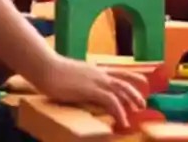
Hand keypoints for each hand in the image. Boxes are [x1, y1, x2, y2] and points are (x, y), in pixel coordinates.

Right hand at [31, 57, 147, 128]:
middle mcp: (99, 74)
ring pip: (121, 91)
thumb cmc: (52, 70)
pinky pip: (111, 101)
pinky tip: (123, 121)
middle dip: (135, 93)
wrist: (45, 66)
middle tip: (142, 104)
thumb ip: (80, 79)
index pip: (118, 72)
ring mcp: (96, 81)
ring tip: (137, 113)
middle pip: (123, 82)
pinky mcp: (91, 90)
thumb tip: (80, 85)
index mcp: (95, 70)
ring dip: (131, 102)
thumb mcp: (71, 74)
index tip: (142, 83)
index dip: (132, 78)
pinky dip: (120, 112)